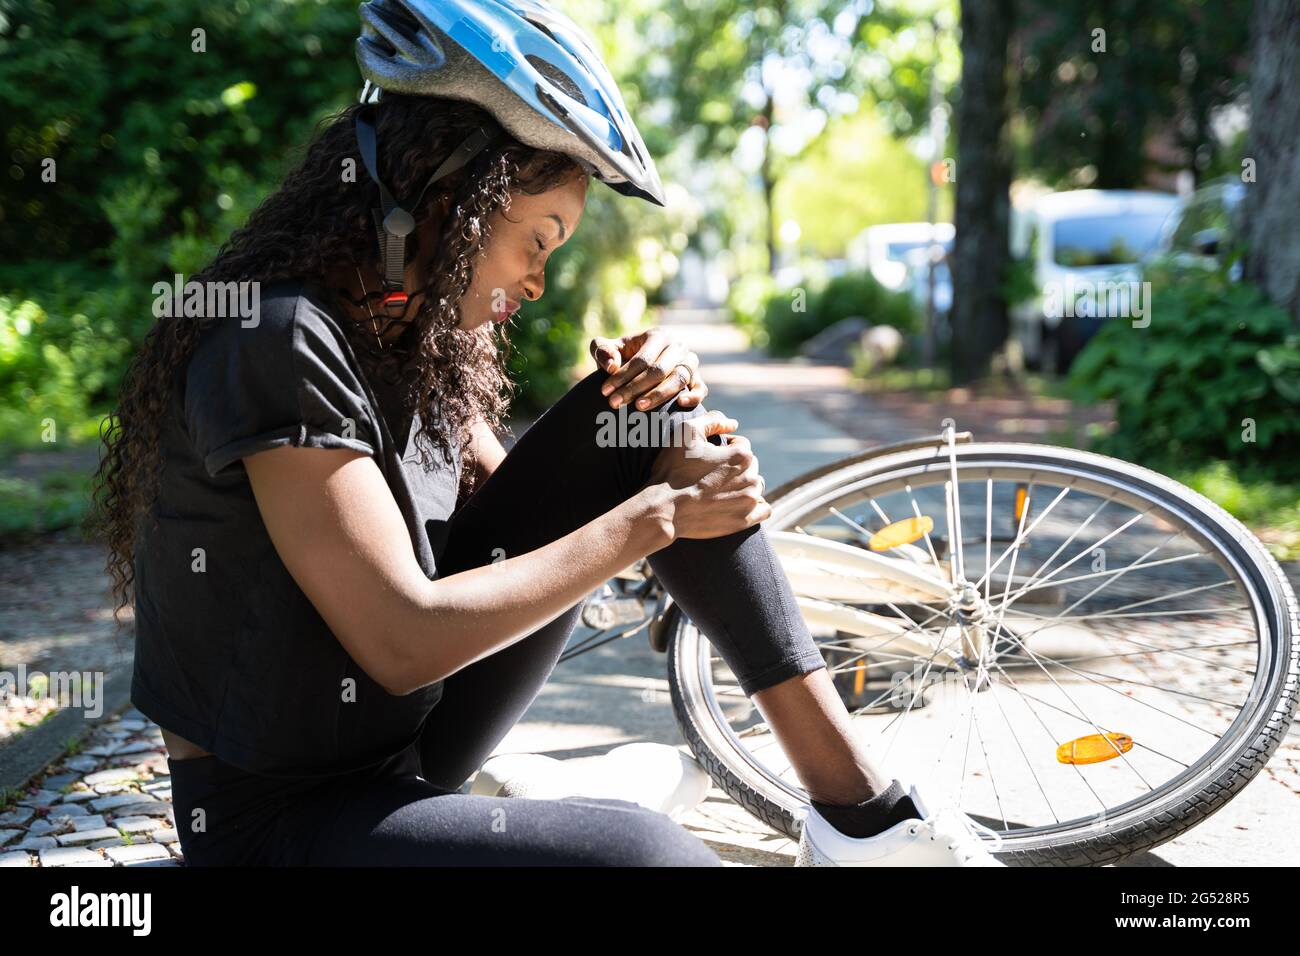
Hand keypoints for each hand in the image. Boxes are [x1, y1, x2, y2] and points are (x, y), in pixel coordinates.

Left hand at [589, 327, 707, 410]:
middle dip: (635, 388)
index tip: (605, 392)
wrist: (638, 370)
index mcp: (658, 335)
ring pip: (679, 379)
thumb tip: (611, 365)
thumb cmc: (621, 357)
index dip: (622, 376)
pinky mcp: (697, 380)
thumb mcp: (606, 349)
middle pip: (659, 370)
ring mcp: (690, 363)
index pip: (642, 359)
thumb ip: (602, 350)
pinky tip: (680, 404)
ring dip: (658, 395)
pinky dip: (694, 396)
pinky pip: (701, 388)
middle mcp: (677, 346)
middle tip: (615, 404)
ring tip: (638, 407)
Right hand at [645, 411, 769, 539]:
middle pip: (750, 465)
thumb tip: (732, 423)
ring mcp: (749, 501)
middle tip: (712, 474)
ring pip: (756, 486)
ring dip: (744, 484)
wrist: (665, 509)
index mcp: (741, 455)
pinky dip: (756, 505)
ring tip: (722, 489)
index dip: (725, 447)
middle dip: (735, 466)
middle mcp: (751, 477)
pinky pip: (764, 510)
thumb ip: (711, 420)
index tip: (710, 457)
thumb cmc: (673, 470)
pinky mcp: (744, 520)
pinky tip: (740, 503)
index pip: (741, 444)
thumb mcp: (686, 433)